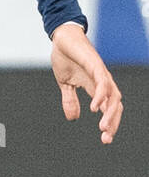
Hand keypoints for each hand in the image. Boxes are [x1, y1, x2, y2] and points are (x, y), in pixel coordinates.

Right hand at [50, 23, 122, 143]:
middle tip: (105, 138)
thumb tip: (73, 118)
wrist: (61, 37)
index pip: (109, 108)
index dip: (110, 123)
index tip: (105, 139)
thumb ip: (70, 100)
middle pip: (116, 105)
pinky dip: (101, 96)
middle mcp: (103, 81)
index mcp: (97, 87)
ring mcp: (101, 73)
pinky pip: (102, 83)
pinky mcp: (95, 65)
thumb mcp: (65, 83)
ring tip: (102, 127)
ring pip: (113, 96)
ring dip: (109, 113)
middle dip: (113, 123)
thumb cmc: (65, 57)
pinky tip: (94, 108)